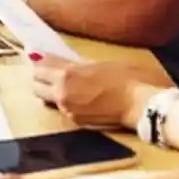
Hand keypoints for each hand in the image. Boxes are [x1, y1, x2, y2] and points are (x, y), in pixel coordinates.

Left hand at [31, 57, 150, 126]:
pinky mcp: (75, 121)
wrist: (142, 105)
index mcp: (67, 73)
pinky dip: (64, 102)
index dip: (42, 59)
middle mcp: (61, 92)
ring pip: (45, 97)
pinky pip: (61, 108)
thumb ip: (78, 62)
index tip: (43, 57)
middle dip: (41, 75)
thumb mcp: (100, 62)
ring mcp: (66, 108)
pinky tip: (77, 97)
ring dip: (49, 89)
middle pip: (35, 82)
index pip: (41, 64)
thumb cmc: (128, 78)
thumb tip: (64, 60)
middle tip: (50, 71)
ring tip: (63, 84)